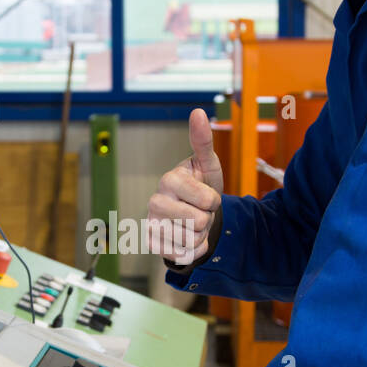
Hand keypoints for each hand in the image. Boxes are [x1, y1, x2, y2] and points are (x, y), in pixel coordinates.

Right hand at [147, 108, 222, 264]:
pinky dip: (193, 250)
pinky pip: (184, 254)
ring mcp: (151, 224)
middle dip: (207, 220)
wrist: (191, 215)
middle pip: (199, 222)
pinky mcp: (152, 244)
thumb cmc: (201, 186)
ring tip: (193, 223)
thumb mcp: (207, 164)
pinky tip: (186, 238)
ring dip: (200, 235)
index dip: (215, 201)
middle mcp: (155, 201)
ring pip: (192, 240)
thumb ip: (203, 140)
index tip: (207, 196)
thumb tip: (198, 111)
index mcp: (169, 179)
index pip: (208, 200)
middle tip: (199, 211)